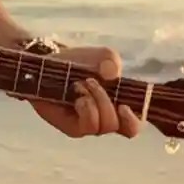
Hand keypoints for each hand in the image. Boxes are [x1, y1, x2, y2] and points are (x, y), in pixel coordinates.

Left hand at [27, 46, 141, 138]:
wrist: (48, 64)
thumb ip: (111, 60)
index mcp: (118, 107)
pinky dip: (86, 107)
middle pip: (122, 128)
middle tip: (91, 81)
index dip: (134, 120)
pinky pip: (86, 126)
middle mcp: (105, 120)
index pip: (134, 126)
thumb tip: (111, 74)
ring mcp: (88, 125)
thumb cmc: (78, 63)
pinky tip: (76, 94)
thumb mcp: (99, 55)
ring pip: (104, 126)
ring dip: (97, 102)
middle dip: (108, 101)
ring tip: (81, 84)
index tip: (124, 105)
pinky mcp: (72, 127)